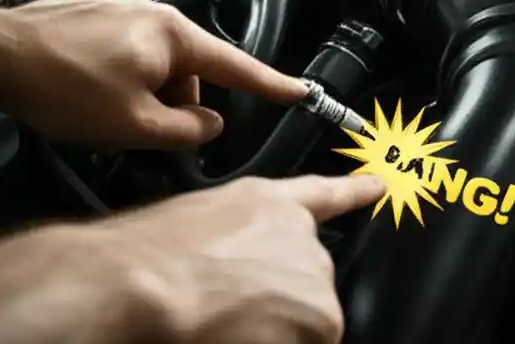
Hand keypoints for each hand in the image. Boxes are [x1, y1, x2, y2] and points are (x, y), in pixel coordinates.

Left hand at [0, 0, 307, 149]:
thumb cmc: (63, 87)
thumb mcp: (135, 127)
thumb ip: (186, 130)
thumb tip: (209, 126)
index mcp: (175, 37)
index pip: (237, 66)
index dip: (271, 84)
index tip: (299, 91)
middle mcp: (154, 13)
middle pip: (188, 70)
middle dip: (175, 102)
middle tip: (141, 129)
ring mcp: (121, 8)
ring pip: (154, 62)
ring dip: (143, 91)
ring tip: (103, 112)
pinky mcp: (93, 13)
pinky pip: (125, 51)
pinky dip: (117, 76)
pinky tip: (85, 92)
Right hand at [0, 174, 386, 343]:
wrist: (137, 288)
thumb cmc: (143, 260)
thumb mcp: (193, 224)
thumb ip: (233, 237)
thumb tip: (230, 264)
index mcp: (266, 204)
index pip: (323, 194)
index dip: (355, 191)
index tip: (378, 186)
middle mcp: (302, 235)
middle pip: (308, 278)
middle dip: (279, 300)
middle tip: (228, 312)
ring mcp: (316, 275)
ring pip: (308, 319)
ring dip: (278, 331)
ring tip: (223, 326)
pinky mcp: (321, 318)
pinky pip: (308, 342)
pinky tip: (239, 337)